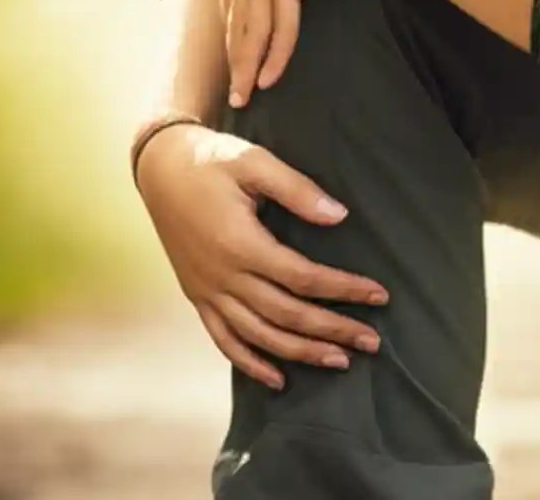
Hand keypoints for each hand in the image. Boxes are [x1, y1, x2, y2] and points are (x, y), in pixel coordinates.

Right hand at [136, 123, 387, 390]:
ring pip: (259, 335)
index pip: (304, 278)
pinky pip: (224, 340)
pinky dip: (251, 363)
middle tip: (372, 341)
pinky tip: (278, 379)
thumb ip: (297, 190)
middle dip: (333, 330)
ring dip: (301, 353)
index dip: (344, 289)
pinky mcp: (197, 296)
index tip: (378, 295)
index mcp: (240, 243)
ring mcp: (207, 291)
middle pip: (287, 315)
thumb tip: (340, 216)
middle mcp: (223, 276)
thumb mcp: (254, 161)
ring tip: (340, 361)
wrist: (160, 168)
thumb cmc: (212, 161)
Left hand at [222, 0, 376, 107]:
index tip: (238, 57)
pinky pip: (278, 28)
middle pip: (236, 15)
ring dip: (246, 66)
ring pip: (250, 28)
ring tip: (246, 96)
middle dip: (234, 57)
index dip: (235, 29)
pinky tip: (270, 80)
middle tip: (234, 90)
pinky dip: (274, 56)